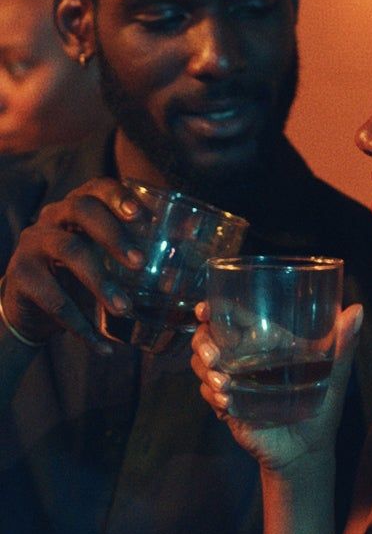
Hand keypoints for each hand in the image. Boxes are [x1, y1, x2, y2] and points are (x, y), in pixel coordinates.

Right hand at [1, 177, 145, 352]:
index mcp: (79, 207)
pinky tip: (102, 346)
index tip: (141, 216)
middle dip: (114, 234)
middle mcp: (54, 217)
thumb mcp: (105, 259)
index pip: (98, 187)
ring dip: (101, 282)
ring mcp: (34, 243)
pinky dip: (81, 324)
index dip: (119, 197)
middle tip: (140, 264)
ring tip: (124, 309)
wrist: (30, 307)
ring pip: (69, 251)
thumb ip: (138, 253)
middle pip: (82, 210)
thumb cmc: (80, 275)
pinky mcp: (21, 275)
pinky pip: (53, 298)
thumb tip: (188, 252)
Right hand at [190, 302, 362, 472]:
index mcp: (267, 342)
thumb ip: (344, 345)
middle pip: (208, 337)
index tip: (205, 309)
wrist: (306, 452)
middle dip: (203, 342)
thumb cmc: (323, 408)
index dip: (214, 309)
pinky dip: (211, 395)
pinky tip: (226, 402)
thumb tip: (357, 309)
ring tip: (223, 385)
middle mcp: (245, 357)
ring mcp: (232, 380)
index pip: (234, 316)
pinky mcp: (226, 404)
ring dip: (205, 370)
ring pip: (202, 363)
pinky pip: (206, 392)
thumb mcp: (335, 375)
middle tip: (214, 357)